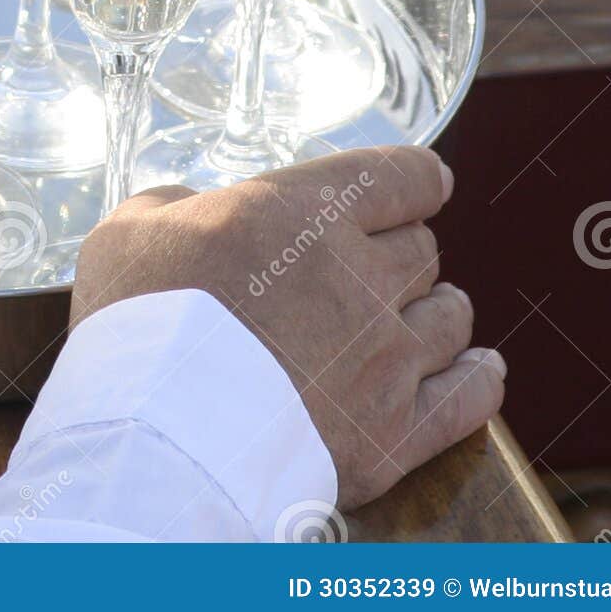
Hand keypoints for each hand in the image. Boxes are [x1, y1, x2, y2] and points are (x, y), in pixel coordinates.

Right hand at [72, 147, 505, 508]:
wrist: (160, 434)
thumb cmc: (137, 321)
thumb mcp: (129, 230)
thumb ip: (174, 208)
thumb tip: (190, 213)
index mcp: (302, 212)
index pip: (399, 177)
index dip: (415, 178)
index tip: (424, 182)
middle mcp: (360, 276)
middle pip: (422, 250)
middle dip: (402, 252)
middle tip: (375, 266)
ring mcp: (387, 356)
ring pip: (451, 317)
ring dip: (436, 311)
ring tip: (421, 316)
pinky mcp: (396, 433)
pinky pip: (469, 398)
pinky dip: (478, 379)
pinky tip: (480, 370)